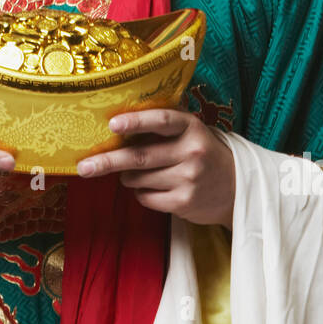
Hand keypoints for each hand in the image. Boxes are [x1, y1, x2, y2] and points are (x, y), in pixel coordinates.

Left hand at [76, 108, 235, 228]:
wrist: (238, 188)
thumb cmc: (204, 153)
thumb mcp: (192, 132)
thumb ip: (163, 128)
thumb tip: (116, 126)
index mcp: (192, 128)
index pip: (162, 120)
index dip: (136, 122)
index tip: (112, 124)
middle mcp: (192, 152)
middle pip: (140, 157)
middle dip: (108, 161)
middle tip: (83, 167)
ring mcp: (189, 179)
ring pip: (138, 179)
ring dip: (128, 177)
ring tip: (136, 173)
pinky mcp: (184, 202)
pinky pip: (146, 198)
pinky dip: (140, 193)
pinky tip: (152, 188)